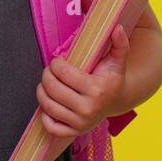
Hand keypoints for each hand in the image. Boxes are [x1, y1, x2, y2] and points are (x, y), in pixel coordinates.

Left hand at [35, 23, 129, 138]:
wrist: (118, 101)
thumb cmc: (113, 78)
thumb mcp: (118, 60)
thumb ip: (119, 43)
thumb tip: (117, 28)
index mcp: (97, 90)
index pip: (63, 73)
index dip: (56, 63)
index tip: (59, 60)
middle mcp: (88, 109)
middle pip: (52, 88)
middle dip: (47, 74)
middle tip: (50, 70)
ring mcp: (81, 123)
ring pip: (48, 105)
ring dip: (42, 91)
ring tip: (47, 84)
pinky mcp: (74, 132)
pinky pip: (51, 127)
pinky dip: (45, 116)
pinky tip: (50, 103)